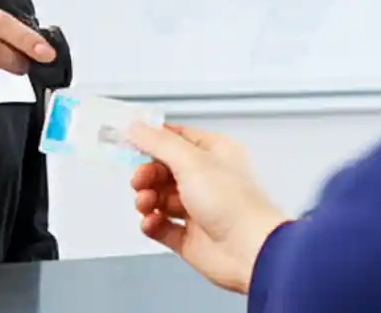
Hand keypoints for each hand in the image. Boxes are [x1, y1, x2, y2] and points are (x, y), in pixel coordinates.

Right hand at [127, 123, 288, 294]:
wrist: (250, 251)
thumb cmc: (236, 205)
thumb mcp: (191, 161)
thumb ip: (159, 143)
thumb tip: (137, 128)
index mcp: (214, 154)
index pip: (176, 138)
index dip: (152, 139)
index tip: (130, 141)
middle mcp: (207, 180)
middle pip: (163, 169)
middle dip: (146, 174)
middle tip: (139, 179)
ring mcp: (199, 209)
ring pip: (159, 198)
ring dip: (146, 199)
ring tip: (146, 203)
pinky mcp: (190, 236)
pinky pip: (161, 226)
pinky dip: (152, 223)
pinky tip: (152, 221)